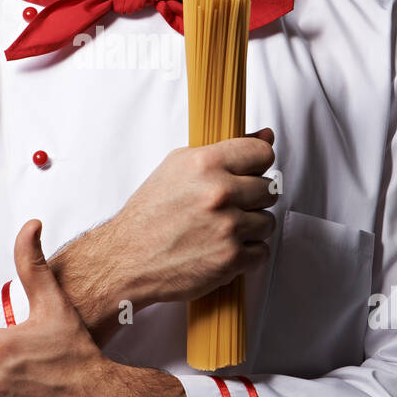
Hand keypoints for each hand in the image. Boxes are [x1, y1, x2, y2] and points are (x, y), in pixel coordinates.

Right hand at [107, 127, 277, 310]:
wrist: (126, 258)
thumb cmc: (149, 214)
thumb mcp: (178, 166)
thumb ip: (225, 150)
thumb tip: (266, 136)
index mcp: (205, 164)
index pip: (262, 153)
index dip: (257, 164)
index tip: (249, 173)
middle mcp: (219, 193)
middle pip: (269, 189)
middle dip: (251, 199)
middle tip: (226, 207)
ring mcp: (227, 227)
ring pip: (267, 222)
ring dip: (249, 228)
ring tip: (220, 230)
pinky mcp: (231, 259)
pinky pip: (262, 252)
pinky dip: (246, 254)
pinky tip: (221, 249)